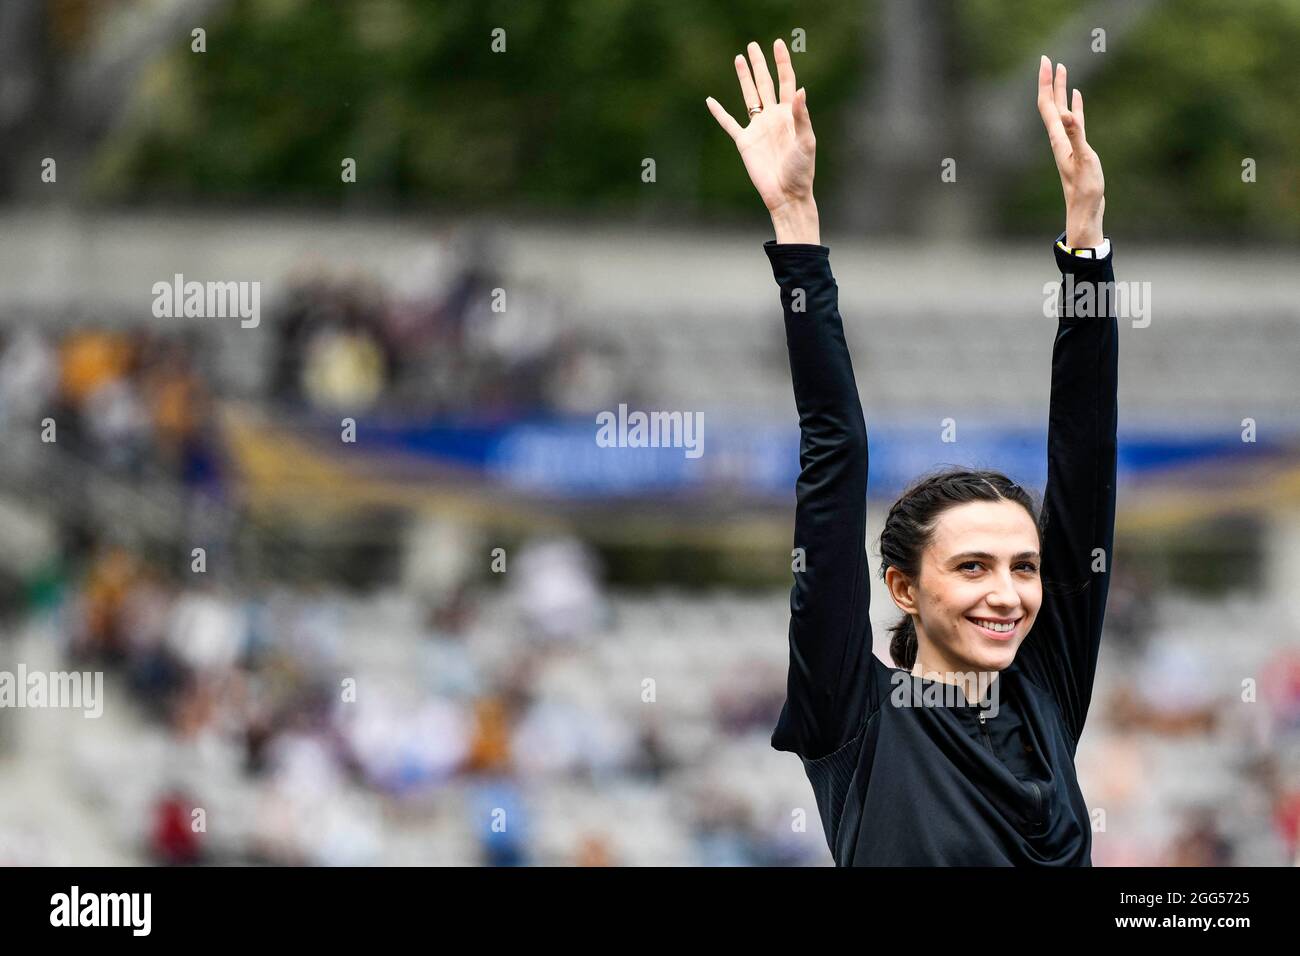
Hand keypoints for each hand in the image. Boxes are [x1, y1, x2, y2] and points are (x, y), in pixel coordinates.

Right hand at [707, 39, 818, 243]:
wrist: (787, 194)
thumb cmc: (801, 170)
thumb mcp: (806, 142)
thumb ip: (801, 116)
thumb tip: (800, 89)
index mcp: (789, 114)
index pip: (786, 82)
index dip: (782, 62)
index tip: (778, 43)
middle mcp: (773, 117)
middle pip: (765, 83)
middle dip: (760, 64)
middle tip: (753, 46)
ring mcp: (758, 128)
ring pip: (749, 97)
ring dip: (744, 78)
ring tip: (739, 59)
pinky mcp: (744, 142)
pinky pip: (728, 124)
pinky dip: (719, 113)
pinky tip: (710, 101)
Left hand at [1036, 55, 1104, 247]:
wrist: (1085, 210)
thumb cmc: (1085, 188)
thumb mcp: (1083, 158)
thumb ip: (1076, 134)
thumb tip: (1067, 113)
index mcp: (1058, 137)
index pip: (1047, 104)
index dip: (1046, 82)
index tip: (1047, 61)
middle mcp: (1059, 138)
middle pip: (1051, 104)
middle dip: (1050, 81)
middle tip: (1051, 60)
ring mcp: (1067, 143)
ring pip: (1061, 110)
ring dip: (1060, 90)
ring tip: (1063, 71)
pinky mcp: (1077, 148)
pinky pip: (1074, 121)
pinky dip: (1074, 107)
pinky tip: (1076, 99)